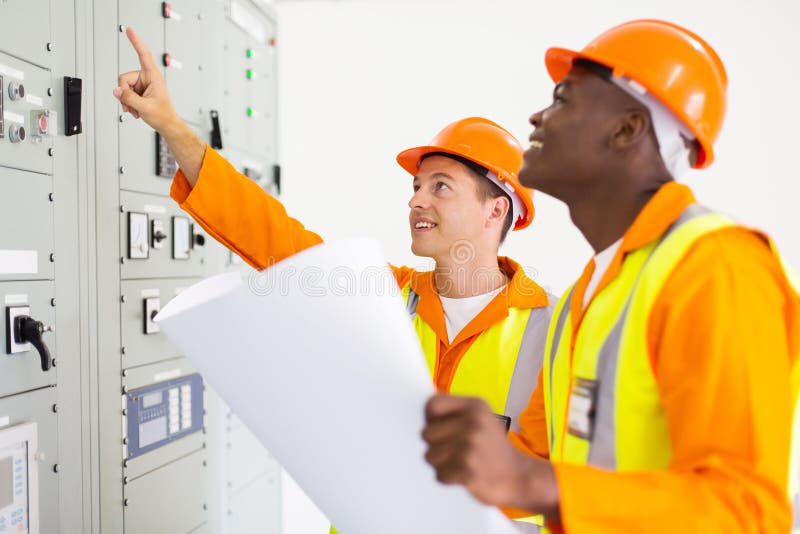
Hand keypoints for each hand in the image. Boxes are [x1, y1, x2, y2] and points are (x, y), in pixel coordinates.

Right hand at [113, 27, 179, 133]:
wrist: (166, 125)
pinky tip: (136, 110)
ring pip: (123, 87)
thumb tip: (116, 91)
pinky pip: (125, 93)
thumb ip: (128, 98)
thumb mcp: (145, 107)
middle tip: (132, 106)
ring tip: (137, 110)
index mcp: (153, 76)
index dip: (136, 42)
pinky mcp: (138, 91)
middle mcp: (147, 77)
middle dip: (125, 94)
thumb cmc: (162, 115)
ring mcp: (142, 84)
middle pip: (124, 78)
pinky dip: (128, 103)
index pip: (144, 55)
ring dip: (127, 101)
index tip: (130, 30)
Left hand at [422, 394, 559, 519]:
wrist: (520, 475)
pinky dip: (448, 478)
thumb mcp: (480, 418)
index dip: (431, 419)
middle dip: (436, 445)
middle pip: (426, 433)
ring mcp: (471, 446)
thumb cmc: (493, 447)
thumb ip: (454, 411)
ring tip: (460, 462)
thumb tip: (424, 409)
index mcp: (474, 406)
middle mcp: (473, 423)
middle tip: (455, 450)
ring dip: (441, 464)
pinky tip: (463, 474)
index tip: (441, 428)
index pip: (432, 404)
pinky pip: (439, 475)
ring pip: (429, 456)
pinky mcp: (468, 470)